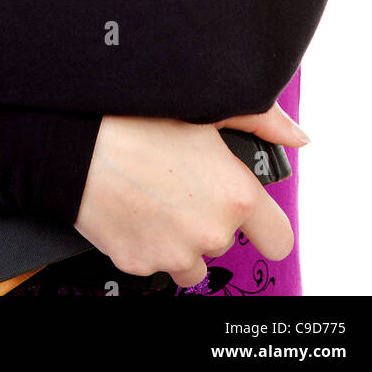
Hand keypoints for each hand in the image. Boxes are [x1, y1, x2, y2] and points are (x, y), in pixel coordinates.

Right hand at [73, 102, 305, 287]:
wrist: (74, 140)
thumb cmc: (136, 117)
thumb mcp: (205, 108)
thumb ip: (260, 121)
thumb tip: (297, 136)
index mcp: (235, 195)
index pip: (278, 239)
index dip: (265, 226)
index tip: (250, 216)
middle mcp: (211, 231)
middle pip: (224, 242)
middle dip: (207, 219)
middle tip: (178, 184)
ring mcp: (174, 253)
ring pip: (190, 261)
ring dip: (179, 240)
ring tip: (154, 198)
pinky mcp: (139, 263)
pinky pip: (153, 262)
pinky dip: (146, 242)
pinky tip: (131, 207)